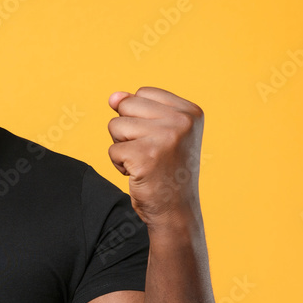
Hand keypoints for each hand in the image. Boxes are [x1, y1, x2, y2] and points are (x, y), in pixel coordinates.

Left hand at [107, 87, 203, 228]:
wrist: (175, 210)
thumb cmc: (166, 169)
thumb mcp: (159, 132)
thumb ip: (136, 108)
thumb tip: (113, 97)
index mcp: (190, 111)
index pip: (142, 93)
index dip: (139, 116)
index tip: (159, 139)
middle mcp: (182, 121)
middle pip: (126, 106)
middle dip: (127, 130)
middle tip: (149, 151)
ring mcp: (165, 138)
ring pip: (115, 126)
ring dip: (122, 147)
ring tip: (144, 161)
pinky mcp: (145, 157)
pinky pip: (112, 150)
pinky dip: (119, 164)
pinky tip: (139, 173)